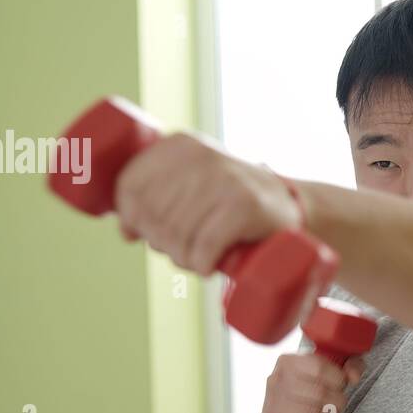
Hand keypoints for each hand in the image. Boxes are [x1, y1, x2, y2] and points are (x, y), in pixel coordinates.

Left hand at [113, 132, 300, 275]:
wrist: (287, 204)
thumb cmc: (230, 200)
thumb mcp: (193, 182)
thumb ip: (157, 194)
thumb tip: (125, 231)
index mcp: (180, 145)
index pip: (131, 183)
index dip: (129, 216)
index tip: (138, 234)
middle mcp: (201, 157)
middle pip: (152, 215)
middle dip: (160, 242)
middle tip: (179, 250)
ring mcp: (225, 181)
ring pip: (177, 234)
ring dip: (182, 258)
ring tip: (196, 259)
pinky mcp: (245, 207)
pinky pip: (205, 246)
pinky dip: (201, 264)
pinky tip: (207, 266)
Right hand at [260, 354, 365, 412]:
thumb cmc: (309, 392)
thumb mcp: (330, 372)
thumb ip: (350, 365)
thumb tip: (353, 377)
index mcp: (288, 361)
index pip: (319, 367)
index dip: (338, 379)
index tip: (341, 386)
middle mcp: (275, 380)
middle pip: (319, 392)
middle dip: (338, 402)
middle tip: (340, 406)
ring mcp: (270, 404)